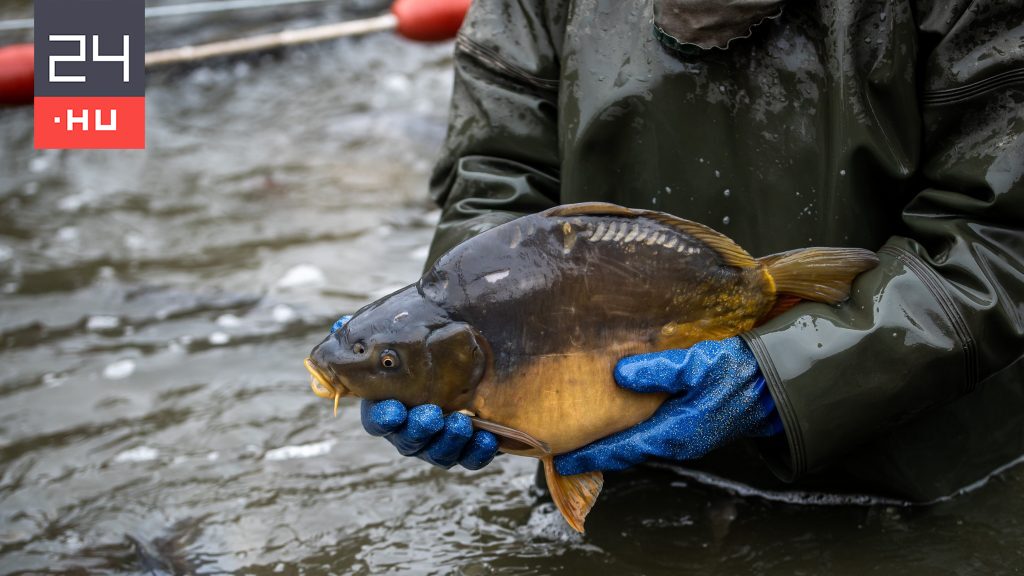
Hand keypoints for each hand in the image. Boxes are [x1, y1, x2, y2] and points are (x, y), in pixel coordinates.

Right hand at [328, 314, 498, 469]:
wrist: (467, 356)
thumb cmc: (423, 346)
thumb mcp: (398, 334)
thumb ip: (368, 331)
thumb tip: (341, 325)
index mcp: (388, 405)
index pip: (377, 420)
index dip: (384, 418)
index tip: (395, 411)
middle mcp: (410, 428)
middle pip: (407, 441)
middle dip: (419, 430)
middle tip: (433, 416)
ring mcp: (438, 441)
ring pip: (438, 453)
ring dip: (448, 442)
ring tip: (462, 424)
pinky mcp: (467, 446)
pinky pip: (470, 457)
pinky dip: (477, 452)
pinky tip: (487, 437)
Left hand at [554, 337, 782, 475]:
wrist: (777, 384)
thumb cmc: (740, 373)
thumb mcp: (698, 365)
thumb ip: (659, 370)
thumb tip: (620, 374)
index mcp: (674, 433)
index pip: (621, 449)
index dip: (589, 454)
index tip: (559, 459)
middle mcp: (676, 442)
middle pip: (625, 451)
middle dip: (594, 450)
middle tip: (561, 445)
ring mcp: (684, 437)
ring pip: (637, 443)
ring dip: (611, 441)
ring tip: (582, 431)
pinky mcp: (690, 427)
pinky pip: (650, 434)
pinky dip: (628, 431)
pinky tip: (617, 416)